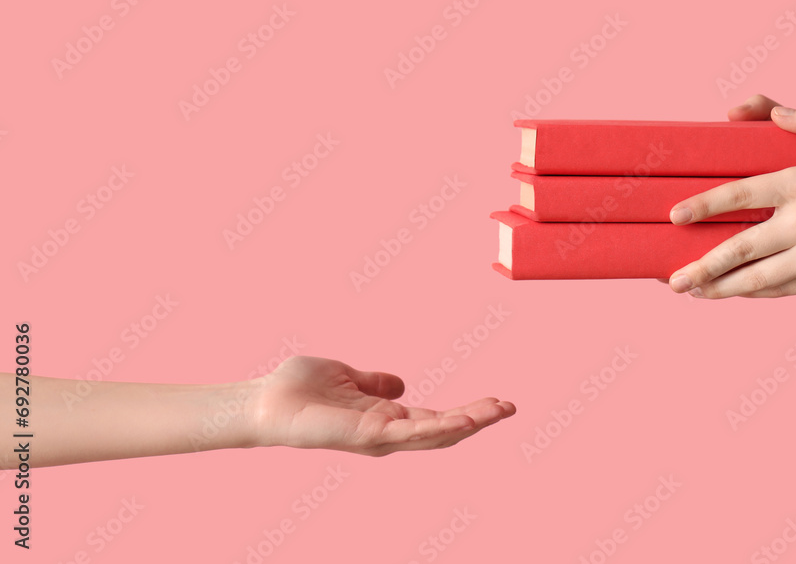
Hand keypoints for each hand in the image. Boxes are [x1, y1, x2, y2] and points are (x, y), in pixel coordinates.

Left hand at [247, 356, 514, 455]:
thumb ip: (375, 383)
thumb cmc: (299, 389)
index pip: (436, 418)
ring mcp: (379, 438)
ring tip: (500, 410)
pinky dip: (441, 426)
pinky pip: (412, 434)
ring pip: (436, 435)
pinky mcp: (368, 436)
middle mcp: (387, 433)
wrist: (265, 401)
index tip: (497, 402)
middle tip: (510, 407)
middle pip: (444, 431)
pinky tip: (465, 419)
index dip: (468, 412)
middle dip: (479, 420)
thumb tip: (399, 384)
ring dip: (471, 423)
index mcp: (385, 418)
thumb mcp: (348, 376)